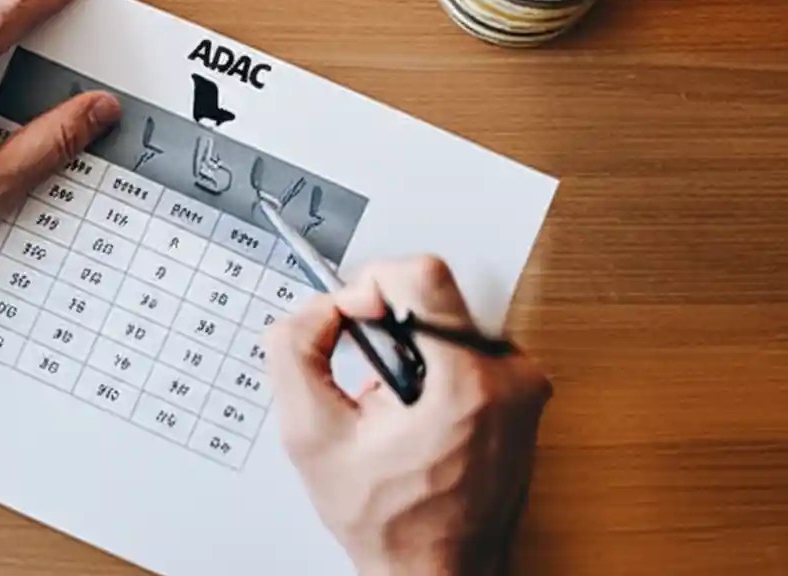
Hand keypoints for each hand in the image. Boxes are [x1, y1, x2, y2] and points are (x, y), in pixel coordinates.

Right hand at [265, 257, 551, 575]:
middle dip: (384, 327)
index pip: (423, 274)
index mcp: (468, 383)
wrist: (440, 573)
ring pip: (448, 321)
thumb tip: (315, 309)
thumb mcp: (312, 438)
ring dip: (407, 350)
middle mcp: (510, 377)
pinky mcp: (524, 395)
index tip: (352, 315)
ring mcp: (524, 387)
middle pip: (433, 296)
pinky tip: (413, 415)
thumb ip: (295, 354)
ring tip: (389, 408)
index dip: (372, 281)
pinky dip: (432, 367)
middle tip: (365, 379)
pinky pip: (469, 349)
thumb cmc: (391, 522)